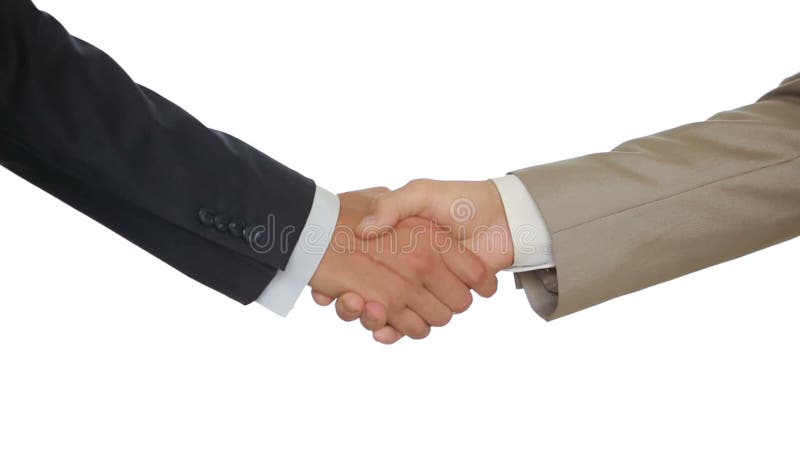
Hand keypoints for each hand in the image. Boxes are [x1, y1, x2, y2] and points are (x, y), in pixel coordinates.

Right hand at [309, 187, 496, 339]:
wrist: (501, 217)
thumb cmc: (460, 202)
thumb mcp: (419, 193)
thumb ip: (392, 206)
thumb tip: (363, 231)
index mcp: (394, 243)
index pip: (357, 265)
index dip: (342, 273)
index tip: (332, 274)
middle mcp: (403, 269)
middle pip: (366, 294)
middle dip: (355, 300)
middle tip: (346, 294)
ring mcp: (415, 289)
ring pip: (381, 314)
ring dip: (367, 315)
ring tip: (356, 303)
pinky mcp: (432, 305)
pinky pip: (404, 326)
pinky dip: (389, 331)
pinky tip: (378, 324)